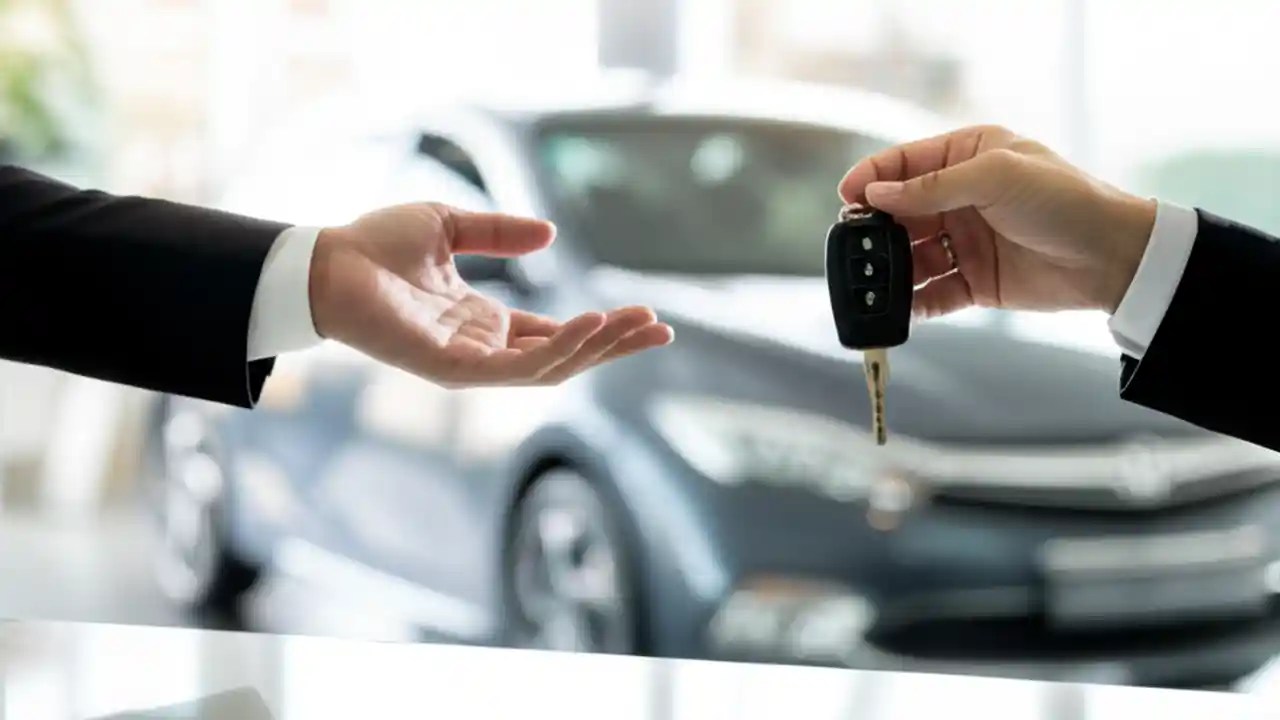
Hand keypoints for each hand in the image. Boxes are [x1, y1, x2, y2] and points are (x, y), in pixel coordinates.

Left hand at [307, 203, 672, 386]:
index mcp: (484, 323)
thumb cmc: (374, 246)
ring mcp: (469, 364)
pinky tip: (590, 324)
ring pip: (549, 368)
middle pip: (565, 357)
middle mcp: (482, 349)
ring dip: (596, 349)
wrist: (324, 262)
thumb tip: (552, 235)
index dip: (603, 328)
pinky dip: (558, 349)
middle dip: (615, 346)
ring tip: (636, 324)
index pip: (556, 334)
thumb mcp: (449, 225)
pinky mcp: (452, 370)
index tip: (647, 315)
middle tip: (661, 330)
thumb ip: (500, 232)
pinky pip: (517, 368)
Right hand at [839, 125, 1157, 318]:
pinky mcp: (975, 282)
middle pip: (899, 213)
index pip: (904, 163)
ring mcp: (965, 241)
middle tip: (854, 246)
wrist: (1115, 257)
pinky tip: (899, 309)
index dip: (871, 178)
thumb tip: (876, 194)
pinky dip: (913, 303)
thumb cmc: (1065, 201)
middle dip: (875, 230)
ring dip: (889, 270)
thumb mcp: (996, 176)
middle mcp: (961, 198)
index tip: (847, 198)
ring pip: (910, 256)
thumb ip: (932, 186)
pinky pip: (932, 293)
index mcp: (968, 156)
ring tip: (872, 283)